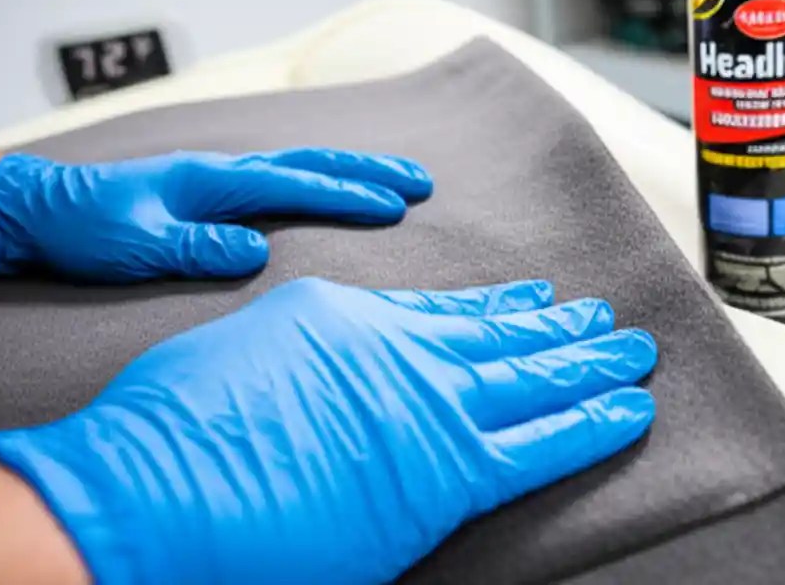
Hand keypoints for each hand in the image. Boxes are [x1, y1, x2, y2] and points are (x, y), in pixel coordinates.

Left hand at [0, 149, 432, 281]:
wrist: (38, 209)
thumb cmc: (84, 230)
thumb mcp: (135, 246)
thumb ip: (196, 248)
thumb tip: (257, 253)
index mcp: (212, 182)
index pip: (294, 186)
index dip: (347, 196)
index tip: (395, 205)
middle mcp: (223, 172)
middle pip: (311, 164)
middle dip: (369, 171)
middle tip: (421, 181)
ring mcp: (218, 178)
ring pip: (300, 167)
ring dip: (351, 170)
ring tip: (396, 179)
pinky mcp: (211, 192)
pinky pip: (280, 180)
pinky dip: (319, 179)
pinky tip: (330, 189)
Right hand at [0, 278, 657, 584]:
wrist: (153, 485)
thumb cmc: (169, 430)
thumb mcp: (240, 352)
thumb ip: (300, 352)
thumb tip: (318, 368)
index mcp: (347, 320)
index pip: (441, 314)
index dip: (494, 308)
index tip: (529, 299)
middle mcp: (398, 351)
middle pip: (497, 335)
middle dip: (555, 327)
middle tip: (599, 317)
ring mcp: (428, 406)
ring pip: (532, 379)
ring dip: (587, 365)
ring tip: (631, 351)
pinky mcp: (446, 471)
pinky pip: (540, 444)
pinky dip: (590, 424)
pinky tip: (628, 410)